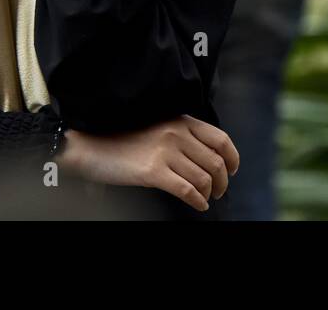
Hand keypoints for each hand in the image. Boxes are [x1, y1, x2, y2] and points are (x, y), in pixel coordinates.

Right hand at [57, 115, 239, 212]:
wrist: (95, 146)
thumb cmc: (128, 140)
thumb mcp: (161, 128)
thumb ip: (184, 136)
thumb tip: (212, 158)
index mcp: (181, 121)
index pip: (220, 140)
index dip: (232, 158)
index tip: (232, 170)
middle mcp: (177, 133)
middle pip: (216, 163)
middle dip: (222, 182)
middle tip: (218, 192)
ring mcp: (165, 152)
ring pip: (204, 179)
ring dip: (209, 194)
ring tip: (205, 199)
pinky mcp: (153, 171)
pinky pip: (187, 190)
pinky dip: (198, 201)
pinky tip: (198, 205)